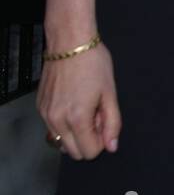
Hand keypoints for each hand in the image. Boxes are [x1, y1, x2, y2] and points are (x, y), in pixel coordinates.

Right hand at [37, 42, 121, 160]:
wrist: (69, 42)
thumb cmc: (92, 63)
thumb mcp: (110, 92)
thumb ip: (112, 122)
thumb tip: (112, 146)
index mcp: (77, 118)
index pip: (90, 152)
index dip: (101, 140)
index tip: (103, 120)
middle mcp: (57, 121)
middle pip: (74, 152)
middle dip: (88, 138)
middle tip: (95, 114)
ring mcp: (45, 115)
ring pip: (62, 142)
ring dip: (75, 132)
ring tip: (84, 107)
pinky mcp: (39, 107)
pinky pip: (52, 127)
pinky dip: (63, 122)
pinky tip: (72, 101)